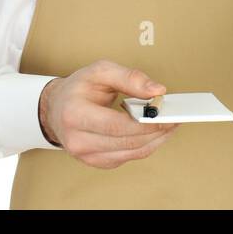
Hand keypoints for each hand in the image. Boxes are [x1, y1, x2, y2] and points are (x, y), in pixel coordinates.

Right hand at [38, 60, 179, 167]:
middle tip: (175, 117)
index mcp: (75, 115)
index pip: (116, 125)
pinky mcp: (97, 162)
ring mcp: (86, 155)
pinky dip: (147, 145)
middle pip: (127, 142)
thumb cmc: (79, 88)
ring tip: (171, 123)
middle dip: (156, 130)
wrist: (57, 108)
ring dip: (156, 139)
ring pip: (132, 153)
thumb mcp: (100, 71)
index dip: (144, 123)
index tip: (166, 114)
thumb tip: (157, 90)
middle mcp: (77, 140)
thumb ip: (130, 77)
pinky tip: (157, 132)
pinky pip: (129, 157)